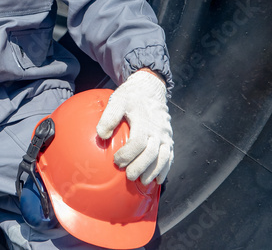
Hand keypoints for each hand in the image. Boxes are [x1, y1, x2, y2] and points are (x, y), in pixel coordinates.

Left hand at [96, 69, 172, 184]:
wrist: (150, 88)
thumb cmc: (130, 96)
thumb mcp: (117, 101)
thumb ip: (109, 117)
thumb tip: (101, 135)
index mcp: (143, 121)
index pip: (138, 142)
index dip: (127, 154)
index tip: (116, 161)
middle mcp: (157, 129)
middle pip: (151, 153)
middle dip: (140, 166)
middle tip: (128, 176)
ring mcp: (165, 134)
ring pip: (163, 157)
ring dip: (153, 171)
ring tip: (142, 182)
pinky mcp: (169, 138)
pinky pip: (170, 156)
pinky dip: (165, 169)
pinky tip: (157, 179)